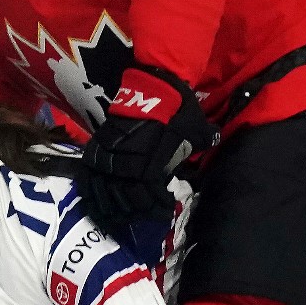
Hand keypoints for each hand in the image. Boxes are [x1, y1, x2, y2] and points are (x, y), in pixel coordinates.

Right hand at [75, 66, 214, 241]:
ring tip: (117, 218)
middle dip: (134, 213)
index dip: (157, 208)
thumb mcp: (195, 128)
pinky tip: (96, 203)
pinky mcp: (97, 150)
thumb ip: (203, 140)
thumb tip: (215, 141)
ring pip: (105, 193)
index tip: (164, 211)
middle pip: (126, 200)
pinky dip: (92, 193)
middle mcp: (127, 166)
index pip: (150, 198)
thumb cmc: (177, 110)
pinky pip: (90, 178)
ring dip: (111, 209)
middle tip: (142, 217)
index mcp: (151, 166)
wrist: (152, 86)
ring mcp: (109, 159)